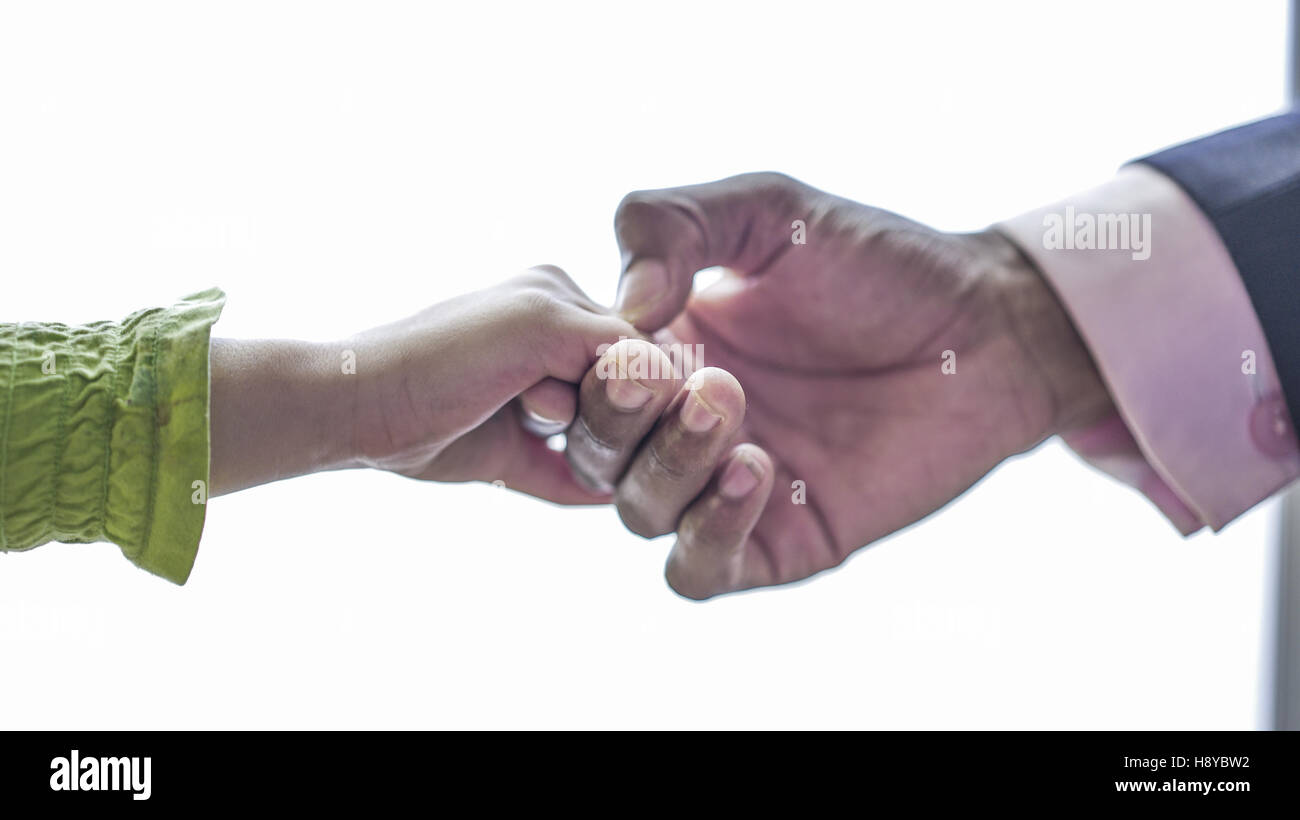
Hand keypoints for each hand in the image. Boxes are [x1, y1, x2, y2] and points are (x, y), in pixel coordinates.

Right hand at [209, 265, 632, 501]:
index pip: (628, 372)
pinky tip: (535, 411)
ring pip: (638, 377)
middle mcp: (557, 292)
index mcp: (547, 315)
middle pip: (642, 374)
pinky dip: (599, 411)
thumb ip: (563, 465)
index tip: (565, 445)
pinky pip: (623, 372)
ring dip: (597, 421)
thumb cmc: (418, 430)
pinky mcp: (548, 318)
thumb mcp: (509, 452)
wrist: (352, 408)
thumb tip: (612, 496)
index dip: (616, 423)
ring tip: (526, 414)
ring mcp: (555, 298)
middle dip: (614, 423)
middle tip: (539, 426)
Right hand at [568, 173, 1114, 597]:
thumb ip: (676, 223)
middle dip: (622, 419)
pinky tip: (758, 470)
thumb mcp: (772, 210)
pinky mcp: (780, 542)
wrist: (987, 331)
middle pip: (594, 455)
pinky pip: (699, 569)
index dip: (591, 370)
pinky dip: (708, 531)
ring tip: (732, 407)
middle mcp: (680, 424)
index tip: (636, 339)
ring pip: (638, 512)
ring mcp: (724, 486)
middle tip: (678, 375)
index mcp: (665, 348)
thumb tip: (621, 306)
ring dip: (669, 464)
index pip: (581, 381)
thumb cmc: (880, 264)